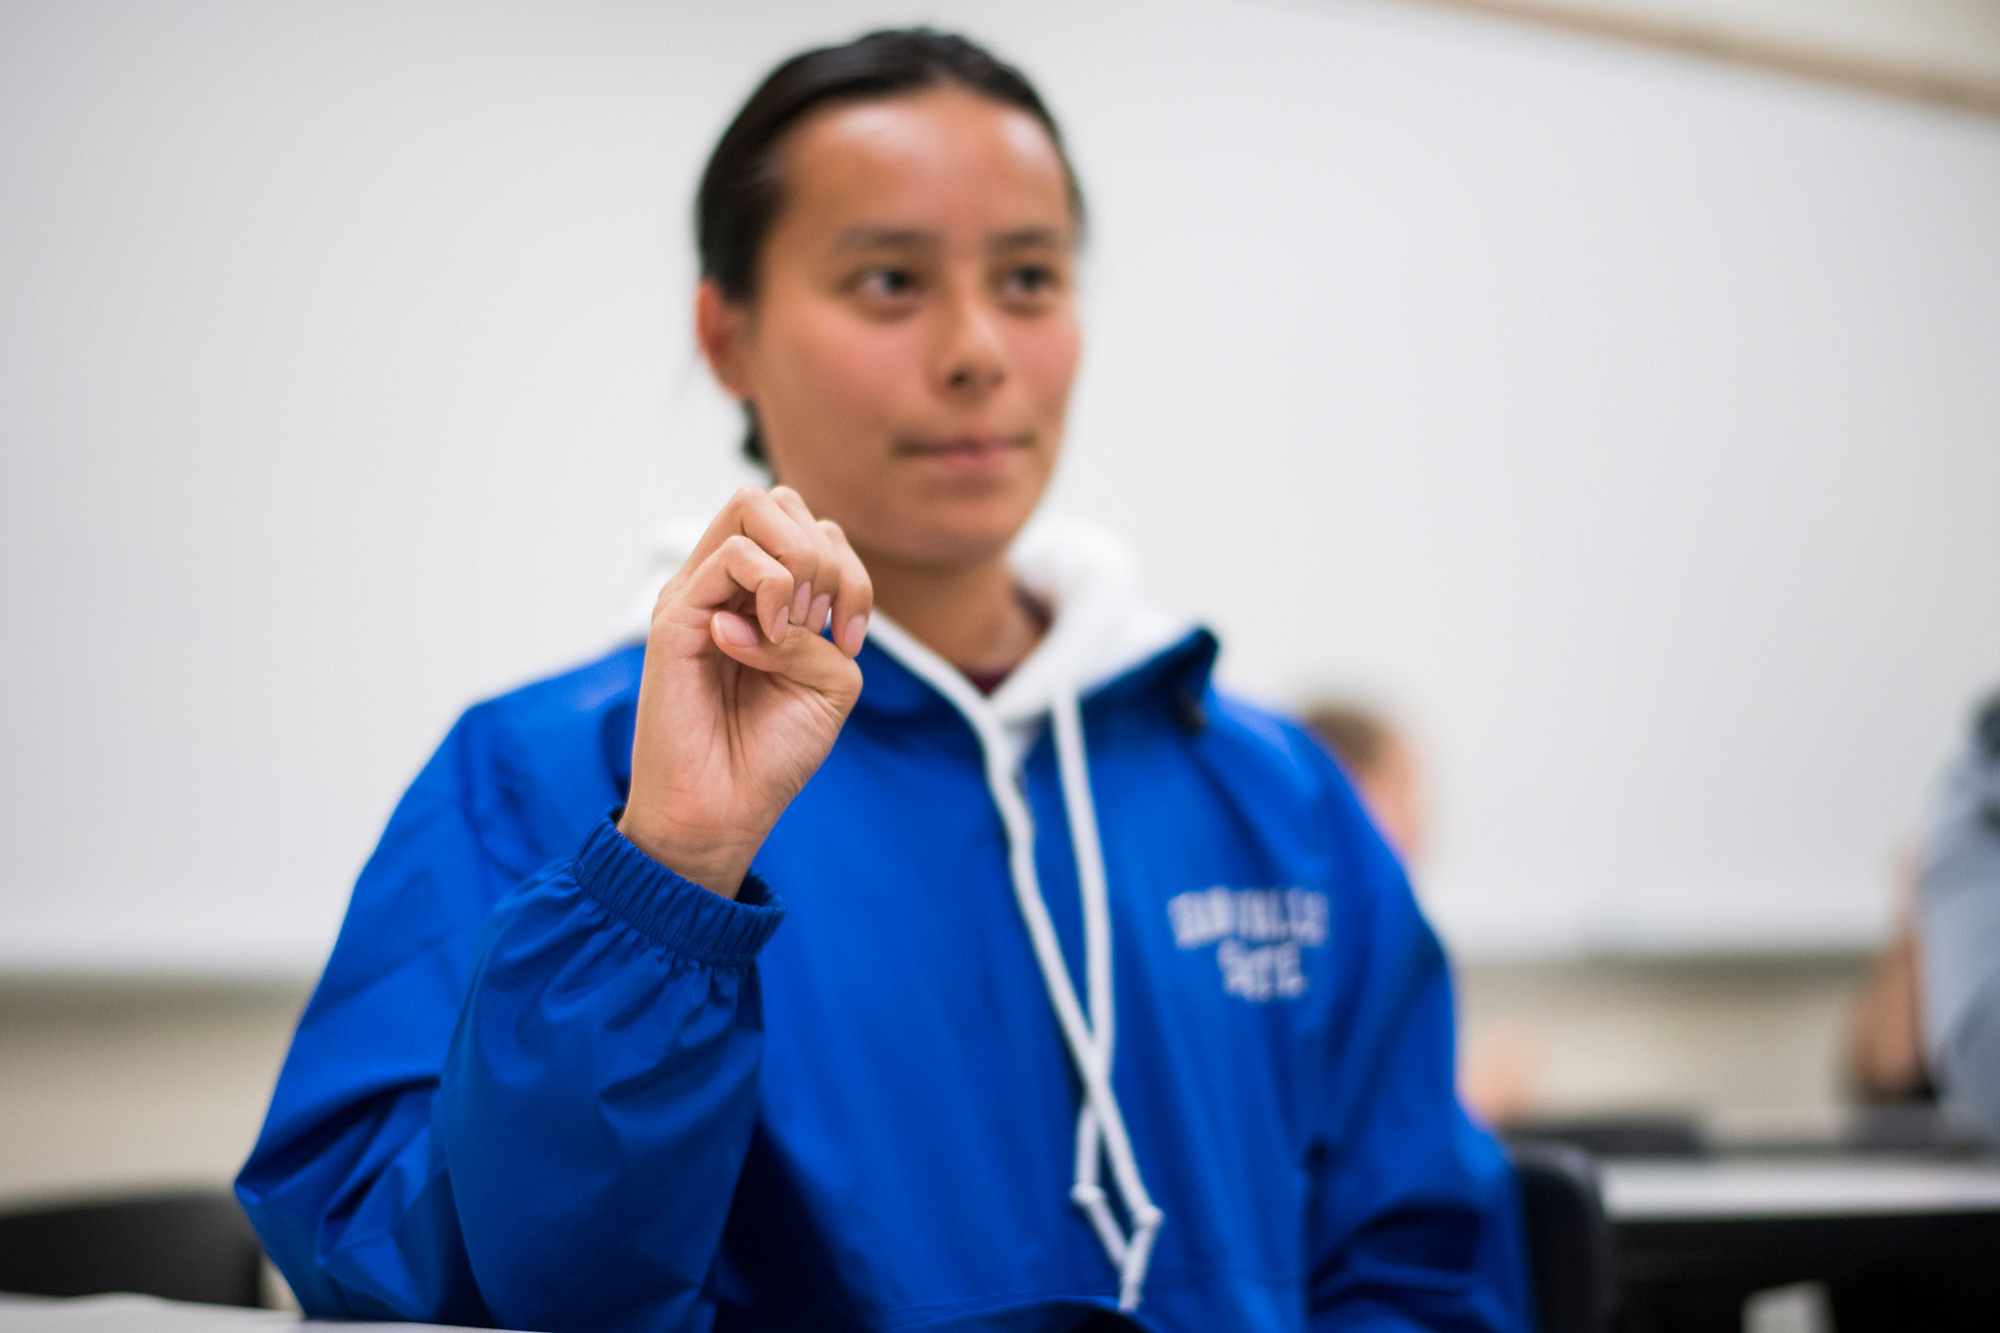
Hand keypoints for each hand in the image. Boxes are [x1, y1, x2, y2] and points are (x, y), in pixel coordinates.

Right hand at [617, 486, 871, 896]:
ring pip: (753, 506)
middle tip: (822, 623)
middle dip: (824, 553)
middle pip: (778, 500)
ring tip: (796, 627)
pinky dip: (772, 590)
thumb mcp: (830, 682)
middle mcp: (725, 587)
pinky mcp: (674, 616)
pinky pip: (730, 557)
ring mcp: (697, 595)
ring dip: (800, 563)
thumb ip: (828, 627)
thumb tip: (790, 595)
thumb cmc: (770, 753)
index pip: (810, 527)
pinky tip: (770, 639)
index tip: (850, 635)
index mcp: (762, 599)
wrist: (721, 811)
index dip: (849, 568)